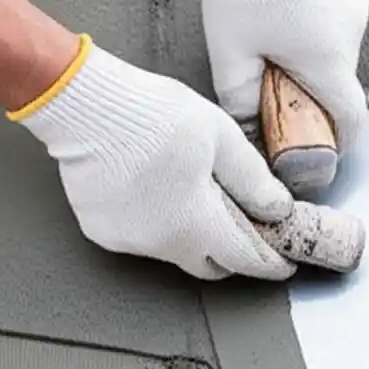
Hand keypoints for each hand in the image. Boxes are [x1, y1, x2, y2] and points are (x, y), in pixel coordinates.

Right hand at [15, 36, 296, 280]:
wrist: (85, 105)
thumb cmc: (149, 115)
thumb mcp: (219, 136)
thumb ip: (252, 179)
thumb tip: (277, 208)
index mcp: (194, 224)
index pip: (244, 259)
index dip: (269, 262)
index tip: (282, 260)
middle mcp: (159, 244)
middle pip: (208, 264)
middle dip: (230, 253)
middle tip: (243, 229)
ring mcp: (126, 240)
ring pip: (172, 250)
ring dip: (188, 233)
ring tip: (191, 193)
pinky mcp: (101, 230)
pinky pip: (139, 237)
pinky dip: (153, 223)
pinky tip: (153, 189)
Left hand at [202, 0, 368, 150]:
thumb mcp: (230, 50)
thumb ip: (239, 98)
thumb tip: (248, 127)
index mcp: (327, 61)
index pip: (349, 117)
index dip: (336, 139)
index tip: (320, 146)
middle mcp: (351, 35)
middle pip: (337, 81)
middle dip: (308, 88)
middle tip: (272, 77)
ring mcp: (356, 5)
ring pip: (335, 47)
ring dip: (310, 52)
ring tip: (273, 34)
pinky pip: (335, 17)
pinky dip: (315, 23)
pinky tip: (286, 7)